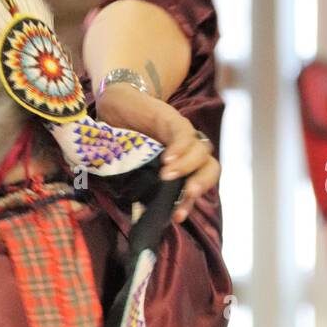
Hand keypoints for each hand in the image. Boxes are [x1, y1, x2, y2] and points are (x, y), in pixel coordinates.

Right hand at [96, 83, 219, 222]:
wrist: (115, 109)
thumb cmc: (124, 143)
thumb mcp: (136, 169)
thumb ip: (146, 186)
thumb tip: (144, 212)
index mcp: (183, 168)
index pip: (197, 186)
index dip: (190, 202)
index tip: (177, 217)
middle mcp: (189, 152)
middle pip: (211, 168)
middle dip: (201, 184)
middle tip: (187, 195)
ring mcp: (183, 135)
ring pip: (202, 152)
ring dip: (187, 166)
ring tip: (166, 176)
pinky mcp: (173, 119)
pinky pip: (185, 134)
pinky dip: (180, 147)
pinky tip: (166, 158)